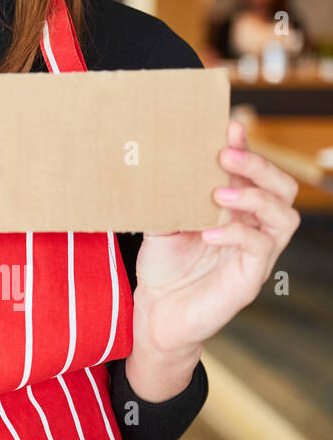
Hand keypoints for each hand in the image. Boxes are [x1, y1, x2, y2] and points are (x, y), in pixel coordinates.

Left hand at [127, 120, 300, 399]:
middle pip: (281, 188)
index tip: (228, 125)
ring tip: (219, 193)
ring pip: (283, 217)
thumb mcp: (159, 223)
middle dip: (258, 166)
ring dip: (254, 197)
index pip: (253, 172)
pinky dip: (237, 235)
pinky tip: (209, 232)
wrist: (156, 314)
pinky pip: (260, 249)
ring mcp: (256, 253)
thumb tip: (155, 162)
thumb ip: (166, 196)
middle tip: (226, 154)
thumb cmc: (162, 266)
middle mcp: (253, 226)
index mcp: (234, 208)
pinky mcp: (250, 278)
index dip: (246, 147)